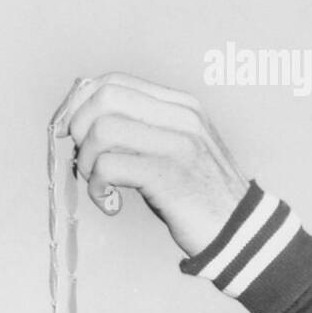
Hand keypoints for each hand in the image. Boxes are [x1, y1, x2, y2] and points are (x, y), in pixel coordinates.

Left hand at [53, 73, 249, 256]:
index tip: (73, 133)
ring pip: (102, 130)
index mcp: (180, 105)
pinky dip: (98, 188)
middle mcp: (179, 116)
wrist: (238, 230)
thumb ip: (143, 131)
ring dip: (87, 162)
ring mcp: (175, 142)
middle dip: (79, 130)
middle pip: (104, 98)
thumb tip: (88, 124)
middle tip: (85, 161)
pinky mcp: (166, 174)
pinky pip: (108, 167)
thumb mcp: (175, 150)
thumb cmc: (197, 196)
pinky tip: (111, 203)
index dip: (81, 105)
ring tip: (99, 184)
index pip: (115, 82)